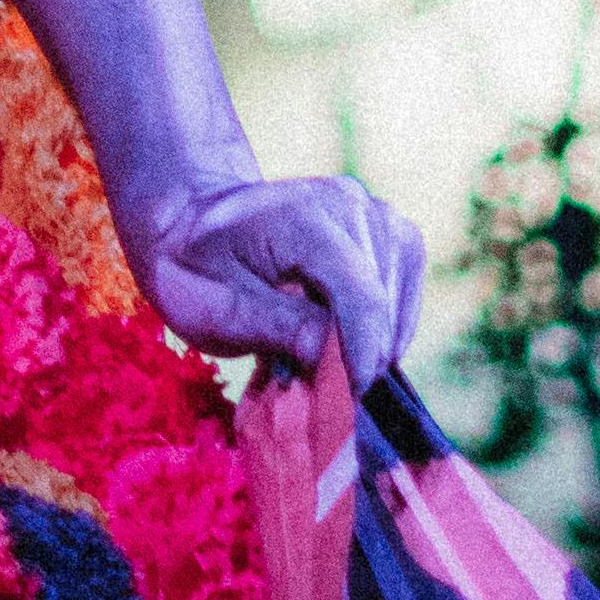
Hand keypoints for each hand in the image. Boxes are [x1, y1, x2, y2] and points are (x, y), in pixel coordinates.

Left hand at [119, 169, 426, 387]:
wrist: (193, 224)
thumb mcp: (212, 308)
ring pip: (399, 299)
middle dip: (359, 354)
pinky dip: (386, 325)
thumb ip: (274, 329)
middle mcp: (345, 202)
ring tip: (325, 356)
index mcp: (297, 214)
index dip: (359, 355)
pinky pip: (406, 290)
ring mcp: (370, 211)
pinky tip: (346, 336)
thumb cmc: (194, 269)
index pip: (358, 293)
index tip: (343, 398)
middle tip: (319, 384)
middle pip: (382, 301)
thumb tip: (333, 361)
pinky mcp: (386, 230)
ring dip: (373, 341)